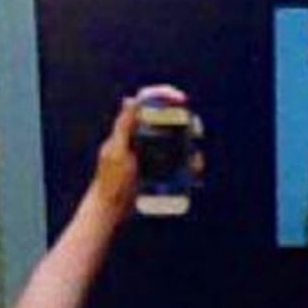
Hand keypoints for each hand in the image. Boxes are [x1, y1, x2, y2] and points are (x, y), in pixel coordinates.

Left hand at [91, 84, 187, 218]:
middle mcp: (140, 140)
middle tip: (196, 132)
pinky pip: (175, 166)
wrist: (110, 211)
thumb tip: (131, 99)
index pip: (148, 104)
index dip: (165, 96)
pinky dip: (187, 167)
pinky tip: (194, 173)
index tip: (181, 100)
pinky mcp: (154, 174)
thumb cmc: (111, 183)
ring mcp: (148, 157)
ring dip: (189, 149)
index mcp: (130, 130)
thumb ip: (124, 127)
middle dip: (185, 125)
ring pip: (175, 146)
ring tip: (196, 161)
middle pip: (167, 124)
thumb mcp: (118, 152)